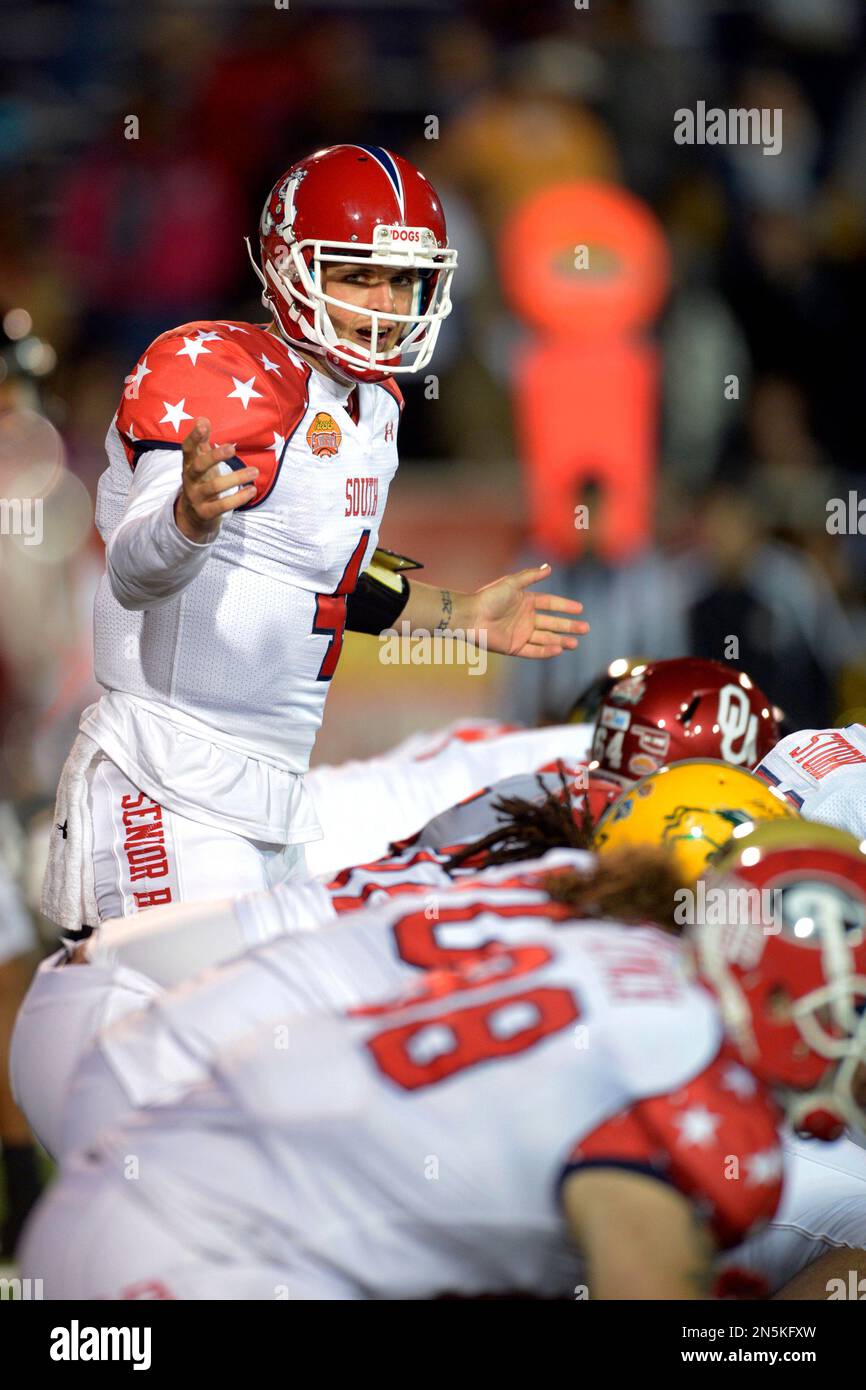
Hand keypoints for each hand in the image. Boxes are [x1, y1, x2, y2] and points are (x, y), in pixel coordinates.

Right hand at [174, 417, 257, 541]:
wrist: (192, 516)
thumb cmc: (200, 482)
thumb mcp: (200, 462)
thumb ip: (202, 442)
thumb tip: (202, 418)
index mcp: (189, 465)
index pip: (187, 448)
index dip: (194, 436)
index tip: (203, 423)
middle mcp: (190, 480)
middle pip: (199, 466)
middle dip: (214, 457)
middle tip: (232, 448)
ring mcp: (196, 497)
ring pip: (214, 487)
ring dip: (235, 478)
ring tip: (254, 471)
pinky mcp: (205, 513)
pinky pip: (222, 506)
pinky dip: (238, 498)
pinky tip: (251, 490)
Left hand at [469, 563, 588, 658]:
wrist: (470, 616)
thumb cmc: (488, 597)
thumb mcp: (511, 583)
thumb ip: (530, 576)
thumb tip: (549, 567)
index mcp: (526, 602)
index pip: (550, 604)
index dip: (565, 606)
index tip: (580, 609)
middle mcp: (525, 618)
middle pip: (552, 623)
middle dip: (569, 626)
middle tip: (585, 628)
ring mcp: (521, 634)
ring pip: (546, 638)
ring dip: (561, 640)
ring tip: (576, 643)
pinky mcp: (514, 647)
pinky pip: (534, 651)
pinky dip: (546, 651)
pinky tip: (559, 649)